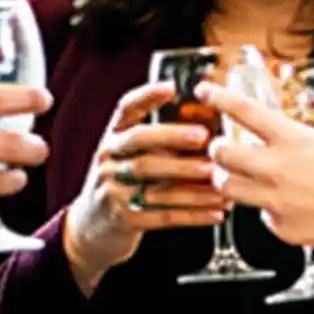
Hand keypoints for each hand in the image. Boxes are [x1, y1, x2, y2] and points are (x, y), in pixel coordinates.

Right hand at [63, 82, 226, 292]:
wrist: (93, 226)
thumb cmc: (125, 181)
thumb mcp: (129, 154)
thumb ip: (159, 140)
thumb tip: (211, 125)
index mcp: (114, 136)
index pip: (125, 108)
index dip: (147, 96)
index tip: (171, 88)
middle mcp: (109, 159)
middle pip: (138, 142)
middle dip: (172, 137)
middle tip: (204, 136)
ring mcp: (113, 190)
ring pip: (154, 182)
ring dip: (192, 183)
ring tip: (220, 179)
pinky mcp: (124, 219)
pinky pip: (163, 215)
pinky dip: (193, 214)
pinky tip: (217, 212)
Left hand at [199, 82, 313, 257]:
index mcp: (295, 139)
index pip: (244, 112)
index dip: (219, 98)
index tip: (205, 92)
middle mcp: (278, 169)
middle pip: (222, 155)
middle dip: (216, 149)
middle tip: (221, 147)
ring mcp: (278, 202)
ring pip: (230, 190)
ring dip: (228, 180)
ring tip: (236, 177)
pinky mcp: (284, 229)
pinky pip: (263, 216)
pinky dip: (266, 209)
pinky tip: (279, 205)